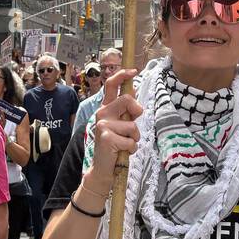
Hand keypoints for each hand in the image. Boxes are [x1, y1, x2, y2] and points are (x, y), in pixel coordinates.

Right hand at [85, 69, 141, 189]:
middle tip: (133, 125)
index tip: (133, 71)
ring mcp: (102, 125)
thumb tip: (134, 88)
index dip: (122, 75)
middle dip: (137, 111)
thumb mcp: (122, 124)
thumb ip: (126, 109)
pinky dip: (131, 148)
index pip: (111, 85)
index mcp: (106, 108)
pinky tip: (121, 151)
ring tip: (124, 143)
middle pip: (127, 100)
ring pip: (132, 125)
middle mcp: (102, 113)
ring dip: (134, 137)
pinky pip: (131, 140)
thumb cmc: (115, 144)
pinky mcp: (106, 138)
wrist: (104, 168)